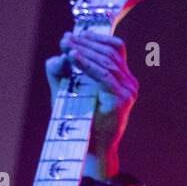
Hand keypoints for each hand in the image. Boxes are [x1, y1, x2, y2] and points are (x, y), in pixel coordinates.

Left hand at [46, 30, 137, 177]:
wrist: (91, 150)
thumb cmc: (79, 122)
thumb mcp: (67, 92)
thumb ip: (61, 73)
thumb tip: (57, 56)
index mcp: (123, 79)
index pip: (116, 49)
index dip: (96, 39)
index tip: (74, 35)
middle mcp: (129, 83)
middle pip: (110, 52)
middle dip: (85, 43)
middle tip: (65, 39)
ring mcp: (128, 91)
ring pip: (106, 62)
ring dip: (84, 51)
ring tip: (67, 45)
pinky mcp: (121, 100)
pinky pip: (104, 76)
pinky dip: (87, 65)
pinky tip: (73, 57)